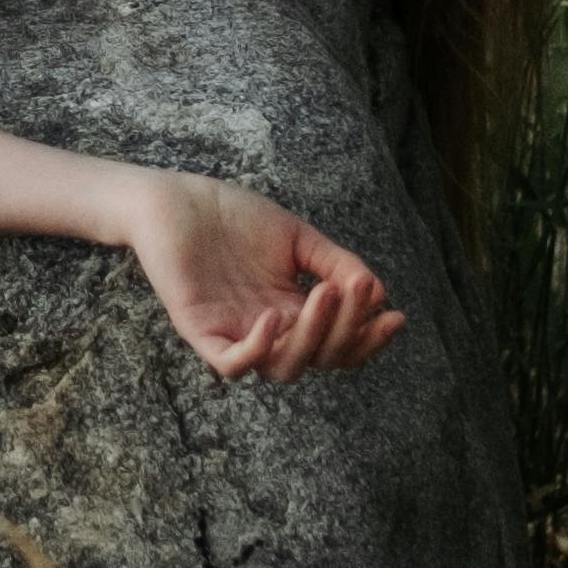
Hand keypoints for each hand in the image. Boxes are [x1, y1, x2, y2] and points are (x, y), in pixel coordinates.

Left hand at [116, 171, 406, 382]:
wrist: (171, 198)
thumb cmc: (230, 217)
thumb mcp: (297, 238)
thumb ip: (334, 263)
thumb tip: (379, 293)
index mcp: (292, 313)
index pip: (338, 345)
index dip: (369, 339)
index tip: (397, 315)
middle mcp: (268, 331)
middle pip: (319, 358)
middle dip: (348, 330)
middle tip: (358, 289)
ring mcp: (234, 333)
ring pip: (283, 368)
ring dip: (312, 337)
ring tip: (324, 292)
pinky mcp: (199, 329)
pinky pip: (230, 363)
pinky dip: (257, 349)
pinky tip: (274, 317)